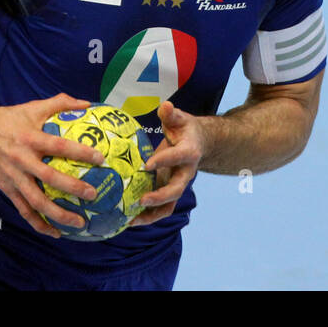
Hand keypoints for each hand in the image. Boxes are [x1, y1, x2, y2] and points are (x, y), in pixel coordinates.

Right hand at [0, 93, 106, 237]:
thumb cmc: (9, 118)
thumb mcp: (33, 107)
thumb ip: (60, 102)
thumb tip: (87, 103)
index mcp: (30, 139)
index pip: (58, 146)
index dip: (80, 152)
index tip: (100, 158)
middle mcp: (21, 160)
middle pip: (49, 178)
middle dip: (72, 188)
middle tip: (93, 195)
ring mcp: (13, 177)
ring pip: (36, 201)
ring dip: (58, 214)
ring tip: (79, 222)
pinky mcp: (7, 189)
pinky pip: (24, 210)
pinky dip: (39, 224)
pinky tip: (56, 232)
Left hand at [129, 101, 205, 226]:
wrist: (199, 143)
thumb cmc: (184, 129)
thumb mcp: (180, 119)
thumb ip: (171, 114)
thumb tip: (165, 106)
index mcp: (189, 152)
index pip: (177, 157)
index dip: (164, 161)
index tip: (147, 164)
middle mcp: (186, 173)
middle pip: (177, 189)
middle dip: (160, 196)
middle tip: (141, 199)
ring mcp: (177, 184)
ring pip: (169, 205)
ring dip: (152, 214)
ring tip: (132, 220)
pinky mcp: (169, 191)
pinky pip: (161, 208)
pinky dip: (147, 216)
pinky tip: (129, 220)